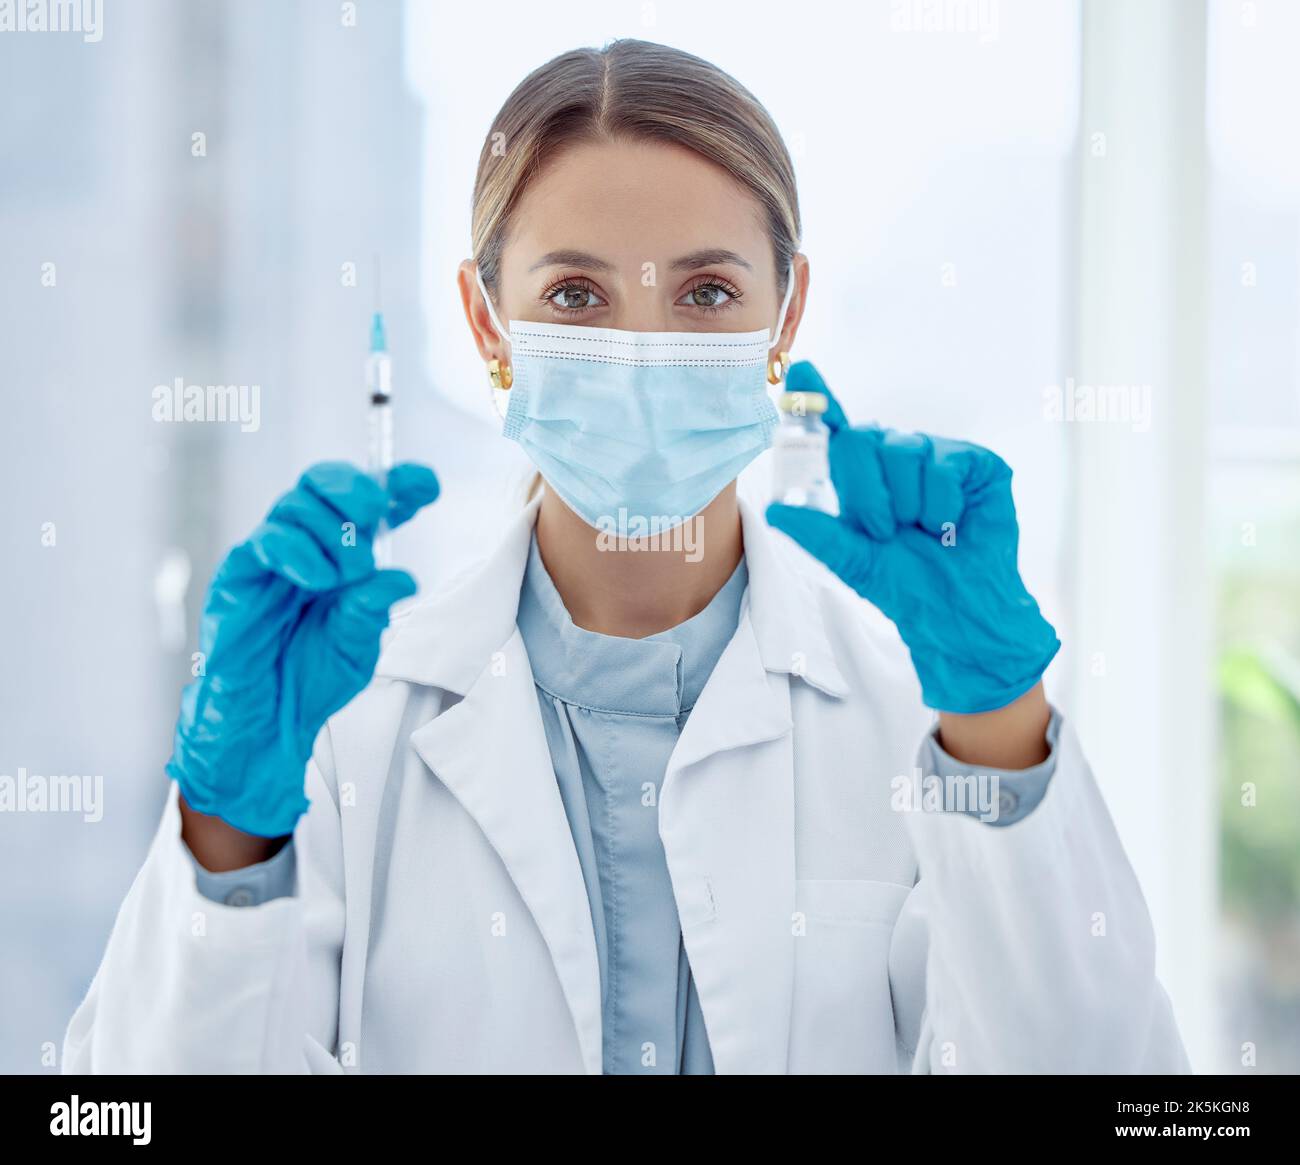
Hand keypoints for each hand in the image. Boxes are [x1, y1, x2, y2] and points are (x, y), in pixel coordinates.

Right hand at [166, 461, 439, 837]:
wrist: (266, 722)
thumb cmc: (310, 679)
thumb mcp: (358, 643)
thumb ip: (374, 606)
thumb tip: (403, 577)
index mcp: (343, 556)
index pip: (368, 504)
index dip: (398, 485)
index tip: (427, 484)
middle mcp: (306, 547)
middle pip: (323, 482)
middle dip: (357, 488)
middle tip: (376, 513)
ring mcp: (271, 558)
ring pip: (296, 505)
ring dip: (331, 531)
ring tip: (347, 574)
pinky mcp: (239, 576)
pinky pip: (265, 542)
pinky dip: (298, 551)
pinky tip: (319, 580)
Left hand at [766, 362, 1058, 714]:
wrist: (958, 610)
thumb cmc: (906, 584)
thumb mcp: (852, 560)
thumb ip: (817, 533)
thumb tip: (775, 512)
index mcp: (863, 476)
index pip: (836, 429)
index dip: (818, 397)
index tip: (801, 370)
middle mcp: (896, 456)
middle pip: (862, 438)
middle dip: (866, 494)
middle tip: (884, 531)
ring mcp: (936, 454)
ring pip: (902, 450)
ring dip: (906, 504)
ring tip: (920, 531)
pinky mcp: (974, 462)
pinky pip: (942, 465)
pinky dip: (940, 506)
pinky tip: (949, 525)